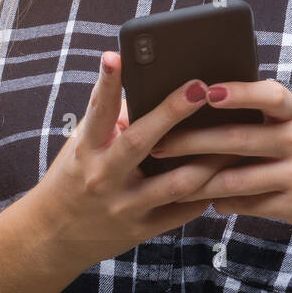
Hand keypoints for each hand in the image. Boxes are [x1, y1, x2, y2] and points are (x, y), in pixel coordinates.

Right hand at [28, 50, 237, 274]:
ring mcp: (125, 206)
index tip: (116, 56)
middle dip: (172, 113)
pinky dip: (208, 191)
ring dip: (210, 160)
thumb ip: (113, 116)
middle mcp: (104, 177)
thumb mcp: (83, 143)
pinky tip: (229, 173)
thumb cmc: (76, 176)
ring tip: (237, 136)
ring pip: (176, 183)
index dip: (106, 84)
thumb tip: (152, 82)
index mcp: (87, 150)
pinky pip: (183, 211)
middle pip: (140, 142)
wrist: (54, 236)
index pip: (97, 111)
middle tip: (201, 87)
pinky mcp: (142, 230)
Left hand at [147, 79, 291, 275]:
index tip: (207, 91)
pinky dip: (224, 203)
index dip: (239, 92)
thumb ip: (262, 120)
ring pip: (236, 178)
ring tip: (170, 181)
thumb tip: (204, 106)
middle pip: (239, 138)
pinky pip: (248, 204)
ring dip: (199, 181)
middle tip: (158, 144)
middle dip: (193, 142)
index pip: (269, 95)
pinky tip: (209, 202)